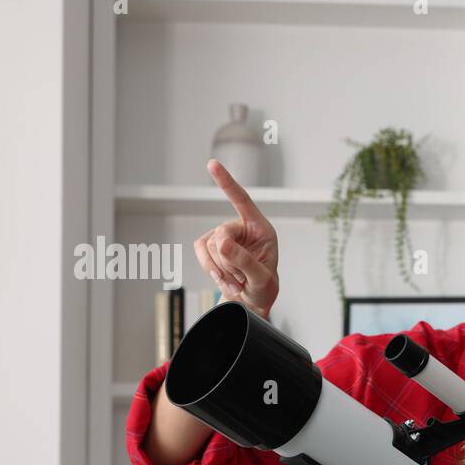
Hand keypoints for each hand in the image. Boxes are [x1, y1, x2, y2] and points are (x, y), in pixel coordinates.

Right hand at [193, 159, 279, 319]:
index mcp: (260, 228)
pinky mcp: (209, 246)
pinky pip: (200, 253)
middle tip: (243, 278)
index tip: (212, 164)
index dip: (226, 183)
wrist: (252, 301)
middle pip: (221, 235)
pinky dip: (210, 270)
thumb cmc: (263, 287)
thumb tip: (221, 242)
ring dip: (221, 270)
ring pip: (210, 247)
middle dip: (229, 262)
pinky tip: (225, 281)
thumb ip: (244, 260)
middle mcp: (242, 228)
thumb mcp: (261, 278)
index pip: (242, 201)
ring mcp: (223, 236)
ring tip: (237, 281)